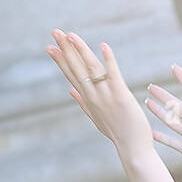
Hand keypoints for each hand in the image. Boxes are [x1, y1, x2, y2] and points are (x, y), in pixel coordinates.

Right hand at [46, 30, 152, 153]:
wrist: (133, 149)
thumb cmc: (117, 134)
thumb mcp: (96, 119)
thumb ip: (83, 103)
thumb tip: (70, 90)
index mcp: (88, 100)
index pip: (71, 75)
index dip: (60, 60)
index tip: (49, 47)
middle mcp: (94, 96)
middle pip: (76, 68)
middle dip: (65, 49)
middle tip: (55, 32)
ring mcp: (106, 96)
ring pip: (91, 68)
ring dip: (81, 50)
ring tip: (71, 35)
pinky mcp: (121, 96)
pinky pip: (113, 74)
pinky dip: (108, 60)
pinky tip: (103, 46)